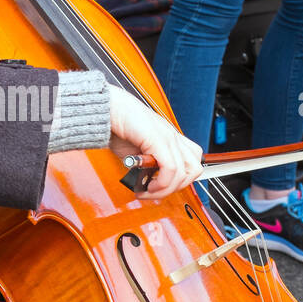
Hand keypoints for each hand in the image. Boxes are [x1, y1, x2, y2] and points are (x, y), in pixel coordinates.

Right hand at [109, 86, 203, 200]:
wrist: (108, 109)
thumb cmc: (119, 127)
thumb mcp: (137, 151)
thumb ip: (147, 165)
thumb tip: (148, 182)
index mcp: (170, 138)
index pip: (192, 163)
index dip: (180, 181)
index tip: (160, 188)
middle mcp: (173, 136)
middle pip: (194, 169)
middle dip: (175, 188)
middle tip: (155, 192)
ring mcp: (167, 137)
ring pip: (184, 172)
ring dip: (166, 189)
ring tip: (148, 191)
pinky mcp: (158, 139)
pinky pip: (170, 168)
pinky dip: (161, 183)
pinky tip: (147, 185)